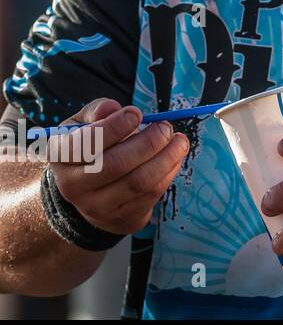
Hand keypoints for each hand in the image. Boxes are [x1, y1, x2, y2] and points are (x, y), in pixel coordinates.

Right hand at [48, 98, 189, 235]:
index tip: (137, 113)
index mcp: (61, 157)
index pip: (84, 144)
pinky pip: (151, 194)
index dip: (113, 127)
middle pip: (115, 165)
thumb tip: (112, 108)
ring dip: (166, 158)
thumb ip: (96, 111)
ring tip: (179, 140)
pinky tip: (175, 157)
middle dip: (148, 142)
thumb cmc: (90, 149)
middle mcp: (73, 186)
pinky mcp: (122, 217)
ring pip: (138, 182)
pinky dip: (169, 172)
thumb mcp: (84, 126)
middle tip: (165, 127)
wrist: (90, 193)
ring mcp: (97, 206)